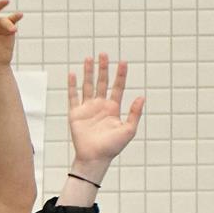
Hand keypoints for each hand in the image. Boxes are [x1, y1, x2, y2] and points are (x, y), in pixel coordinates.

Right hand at [67, 54, 144, 171]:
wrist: (94, 158)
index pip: (118, 87)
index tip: (123, 62)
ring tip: (89, 58)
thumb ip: (135, 113)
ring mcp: (87, 109)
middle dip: (103, 68)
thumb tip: (142, 97)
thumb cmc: (112, 147)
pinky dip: (72, 85)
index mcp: (113, 108)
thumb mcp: (129, 130)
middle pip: (102, 82)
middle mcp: (100, 106)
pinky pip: (73, 97)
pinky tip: (72, 74)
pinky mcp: (75, 114)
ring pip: (88, 85)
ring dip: (88, 72)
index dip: (121, 75)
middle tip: (104, 54)